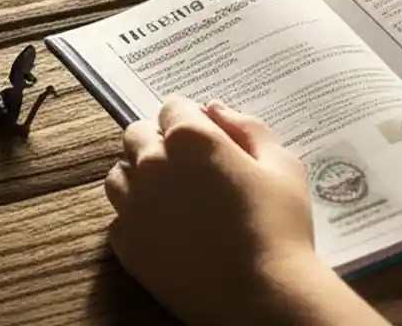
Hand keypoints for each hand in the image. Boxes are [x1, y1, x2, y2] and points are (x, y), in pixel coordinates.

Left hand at [104, 95, 388, 325]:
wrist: (262, 296)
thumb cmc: (279, 227)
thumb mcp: (281, 165)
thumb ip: (247, 127)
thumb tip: (216, 110)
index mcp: (190, 137)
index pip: (173, 106)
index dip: (191, 119)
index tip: (207, 138)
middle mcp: (152, 164)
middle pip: (137, 134)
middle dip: (159, 141)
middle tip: (190, 167)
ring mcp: (133, 204)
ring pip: (120, 173)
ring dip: (140, 175)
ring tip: (172, 196)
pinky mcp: (126, 243)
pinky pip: (119, 216)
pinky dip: (137, 216)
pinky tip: (166, 229)